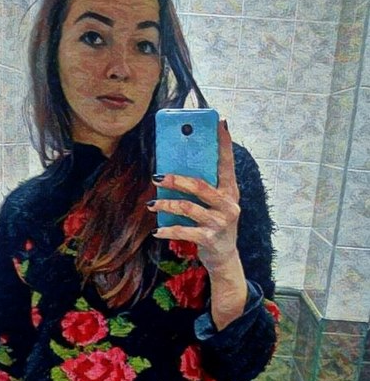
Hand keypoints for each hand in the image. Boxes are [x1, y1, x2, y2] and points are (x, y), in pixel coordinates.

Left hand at [148, 119, 246, 328]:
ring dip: (165, 205)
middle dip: (176, 179)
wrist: (225, 259)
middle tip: (157, 176)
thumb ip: (204, 189)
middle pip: (199, 186)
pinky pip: (183, 232)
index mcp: (230, 191)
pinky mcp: (210, 239)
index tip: (220, 121)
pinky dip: (167, 230)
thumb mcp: (215, 205)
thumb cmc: (215, 225)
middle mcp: (228, 204)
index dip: (224, 143)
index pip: (227, 163)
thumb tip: (175, 169)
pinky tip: (156, 231)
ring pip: (187, 208)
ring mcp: (220, 223)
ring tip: (151, 204)